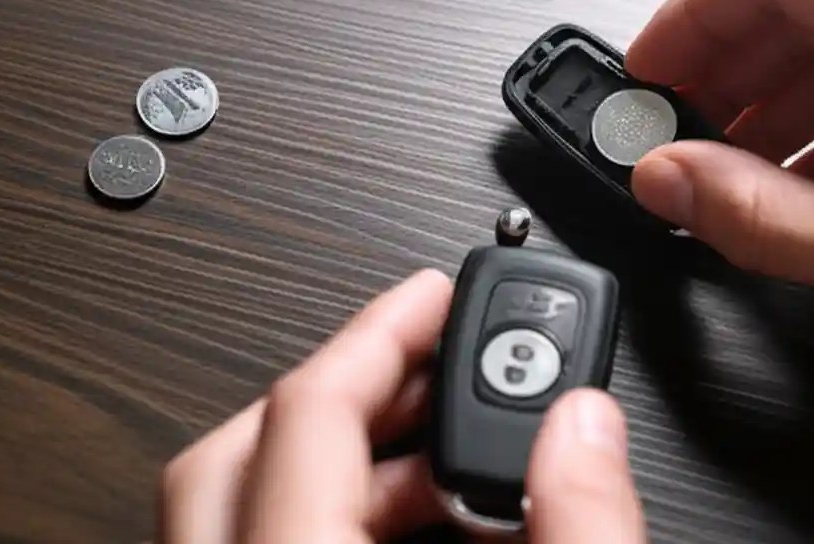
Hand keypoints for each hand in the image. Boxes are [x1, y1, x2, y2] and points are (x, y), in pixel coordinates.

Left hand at [159, 269, 645, 542]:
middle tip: (432, 362)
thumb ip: (580, 531)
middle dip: (343, 386)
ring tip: (442, 451)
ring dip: (336, 456)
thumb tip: (582, 431)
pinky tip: (410, 525)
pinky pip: (247, 543)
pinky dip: (319, 511)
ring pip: (230, 500)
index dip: (378, 334)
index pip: (304, 416)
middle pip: (231, 449)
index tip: (432, 294)